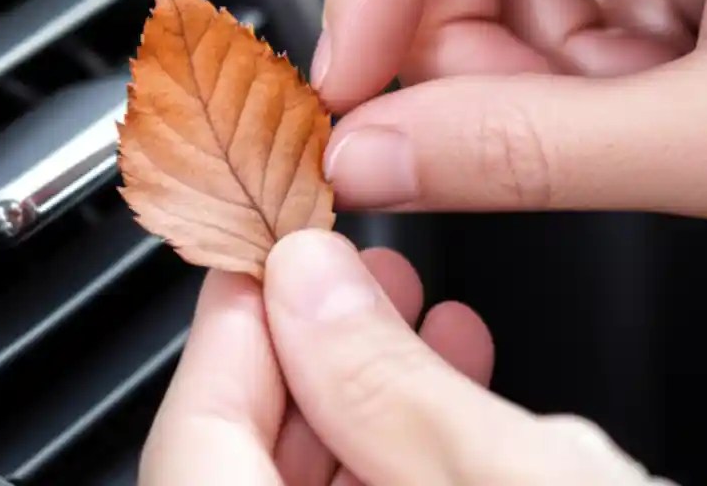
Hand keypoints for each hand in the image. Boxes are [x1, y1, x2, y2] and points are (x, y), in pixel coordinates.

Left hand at [140, 230, 667, 484]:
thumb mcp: (515, 484)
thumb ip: (390, 383)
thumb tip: (306, 274)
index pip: (190, 437)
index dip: (230, 324)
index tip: (272, 244)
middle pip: (244, 449)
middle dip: (307, 343)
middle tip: (350, 263)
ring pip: (317, 477)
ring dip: (363, 385)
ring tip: (416, 300)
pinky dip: (408, 443)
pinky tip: (461, 383)